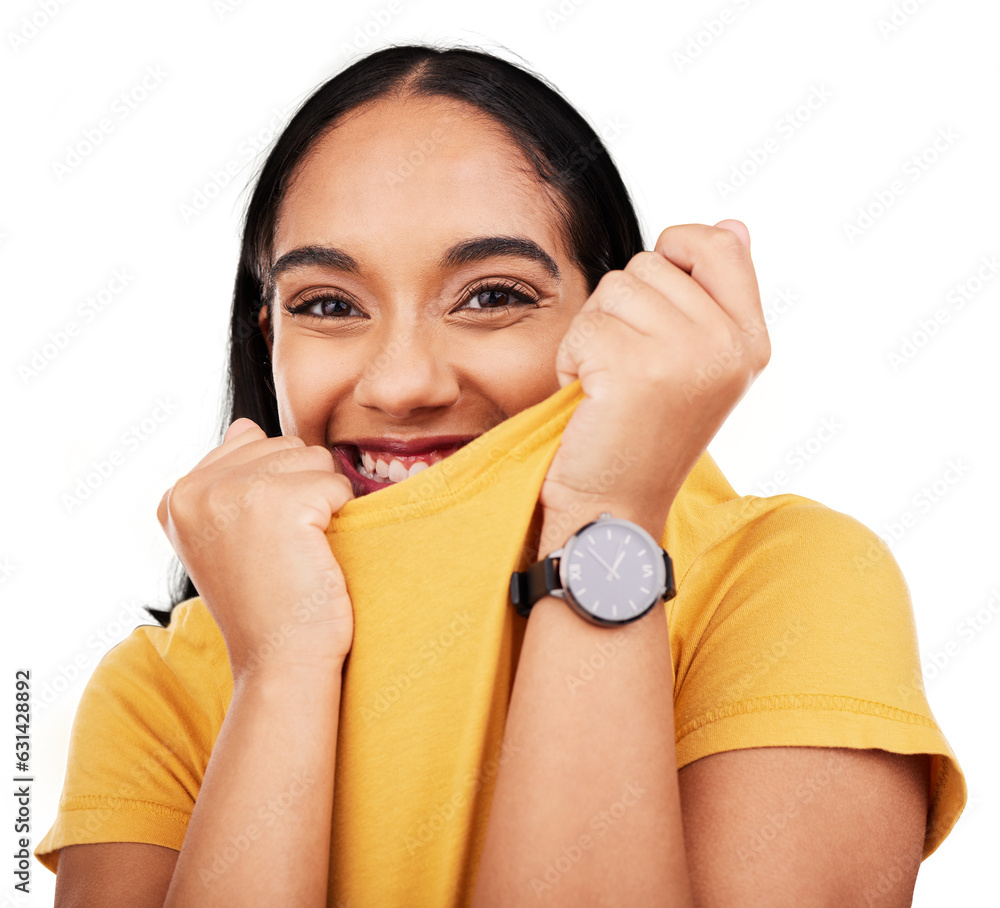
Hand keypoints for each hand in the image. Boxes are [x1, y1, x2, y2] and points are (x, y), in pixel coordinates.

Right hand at [157, 418, 356, 678]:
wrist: (281, 662)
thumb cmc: (267, 603)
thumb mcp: (226, 538)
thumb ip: (229, 477)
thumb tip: (245, 425)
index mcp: (176, 496)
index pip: (249, 444)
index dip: (275, 489)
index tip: (262, 542)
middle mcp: (195, 489)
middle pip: (284, 445)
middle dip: (300, 490)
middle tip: (285, 550)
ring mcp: (233, 493)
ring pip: (312, 458)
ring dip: (322, 502)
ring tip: (299, 551)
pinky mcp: (279, 502)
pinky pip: (337, 482)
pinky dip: (341, 516)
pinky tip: (315, 554)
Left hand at [539, 220, 768, 548]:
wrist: (614, 506)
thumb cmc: (644, 433)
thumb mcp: (698, 361)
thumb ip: (716, 293)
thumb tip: (734, 224)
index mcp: (749, 340)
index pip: (720, 244)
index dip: (676, 252)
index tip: (656, 303)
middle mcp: (728, 344)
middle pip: (651, 264)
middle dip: (624, 309)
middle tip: (631, 370)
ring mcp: (686, 353)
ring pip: (614, 288)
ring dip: (596, 334)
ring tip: (612, 386)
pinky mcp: (635, 367)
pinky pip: (583, 324)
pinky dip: (573, 360)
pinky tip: (592, 400)